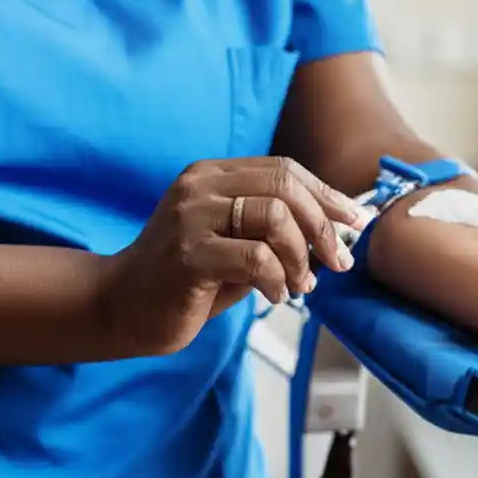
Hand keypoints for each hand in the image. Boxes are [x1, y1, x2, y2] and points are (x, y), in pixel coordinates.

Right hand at [102, 157, 367, 355]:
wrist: (121, 308)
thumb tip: (337, 229)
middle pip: (284, 186)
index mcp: (212, 175)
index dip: (326, 195)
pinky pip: (255, 258)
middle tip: (337, 261)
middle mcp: (200, 186)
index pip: (284, 169)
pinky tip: (274, 296)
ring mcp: (190, 217)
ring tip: (299, 285)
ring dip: (300, 257)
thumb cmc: (185, 280)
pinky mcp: (187, 254)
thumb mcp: (235, 244)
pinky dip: (277, 280)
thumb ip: (275, 230)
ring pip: (274, 217)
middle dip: (323, 226)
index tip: (355, 221)